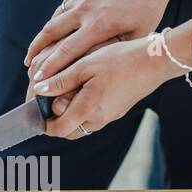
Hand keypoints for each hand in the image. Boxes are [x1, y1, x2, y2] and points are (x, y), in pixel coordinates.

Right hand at [24, 0, 180, 83]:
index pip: (67, 50)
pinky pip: (64, 6)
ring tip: (34, 53)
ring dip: (42, 37)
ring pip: (54, 19)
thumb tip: (90, 68)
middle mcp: (85, 9)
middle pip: (51, 33)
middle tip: (28, 67)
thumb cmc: (147, 8)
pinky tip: (52, 32)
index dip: (50, 67)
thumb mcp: (136, 36)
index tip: (37, 79)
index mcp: (99, 24)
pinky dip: (56, 21)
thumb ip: (112, 51)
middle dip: (36, 52)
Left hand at [32, 37, 175, 138]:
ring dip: (71, 114)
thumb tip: (40, 90)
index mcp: (89, 109)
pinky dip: (84, 109)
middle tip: (50, 100)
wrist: (154, 62)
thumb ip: (61, 80)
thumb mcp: (85, 65)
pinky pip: (94, 116)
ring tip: (67, 90)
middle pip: (70, 131)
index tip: (37, 113)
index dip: (45, 125)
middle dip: (57, 120)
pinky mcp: (117, 110)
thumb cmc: (120, 60)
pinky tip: (84, 88)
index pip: (59, 130)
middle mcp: (99, 119)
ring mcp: (110, 116)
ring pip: (82, 124)